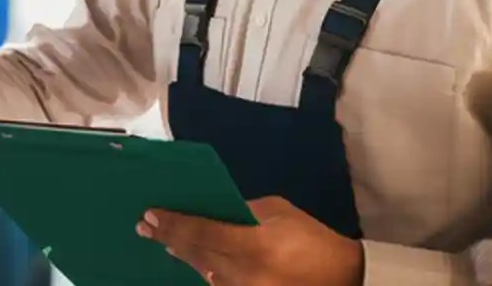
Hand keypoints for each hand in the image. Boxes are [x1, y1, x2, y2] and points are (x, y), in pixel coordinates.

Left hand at [137, 197, 363, 285]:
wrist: (346, 281)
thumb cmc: (314, 241)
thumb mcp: (280, 214)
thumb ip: (245, 211)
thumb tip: (217, 212)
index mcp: (254, 247)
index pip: (202, 233)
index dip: (174, 225)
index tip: (151, 216)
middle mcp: (244, 276)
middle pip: (197, 256)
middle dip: (170, 240)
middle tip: (146, 228)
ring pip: (205, 274)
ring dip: (185, 257)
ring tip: (165, 242)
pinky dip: (207, 273)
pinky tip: (197, 262)